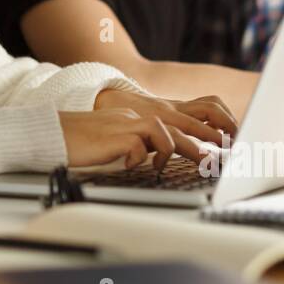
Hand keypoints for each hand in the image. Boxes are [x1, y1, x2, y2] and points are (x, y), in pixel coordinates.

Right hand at [59, 90, 237, 168]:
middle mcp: (138, 118)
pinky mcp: (116, 136)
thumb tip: (157, 157)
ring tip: (202, 162)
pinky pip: (139, 147)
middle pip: (181, 125)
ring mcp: (127, 125)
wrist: (55, 135)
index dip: (203, 130)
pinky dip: (143, 159)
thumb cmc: (84, 142)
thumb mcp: (119, 142)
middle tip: (228, 153)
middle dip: (208, 138)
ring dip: (186, 148)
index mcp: (142, 118)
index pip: (179, 121)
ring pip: (167, 133)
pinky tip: (136, 166)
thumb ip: (140, 144)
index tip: (222, 143)